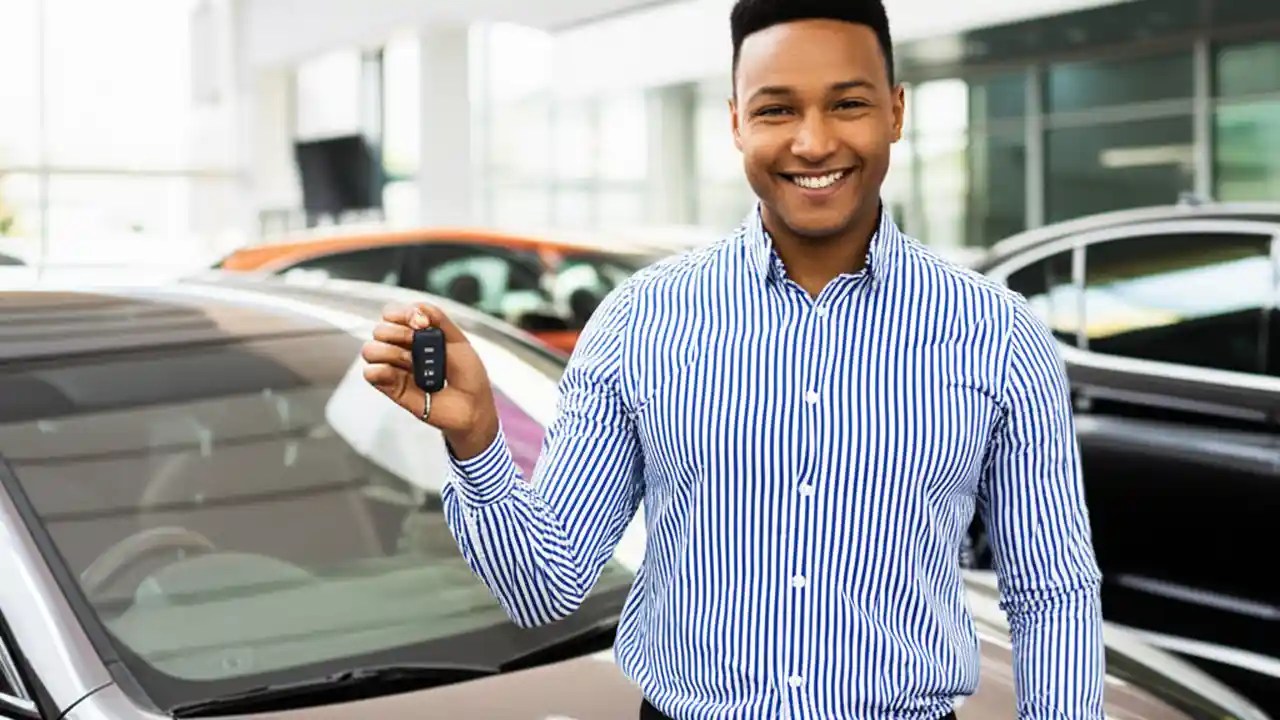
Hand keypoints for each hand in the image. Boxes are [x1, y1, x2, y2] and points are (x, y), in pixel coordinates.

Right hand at [361, 301, 500, 458]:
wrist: (474, 406)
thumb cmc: (468, 374)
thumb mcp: (458, 340)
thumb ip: (438, 319)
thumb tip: (417, 308)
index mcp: (416, 335)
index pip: (393, 314)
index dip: (402, 314)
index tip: (420, 323)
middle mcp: (402, 349)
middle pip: (380, 329)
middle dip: (399, 334)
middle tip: (420, 347)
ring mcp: (395, 369)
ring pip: (371, 349)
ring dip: (390, 352)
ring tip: (411, 364)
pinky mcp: (391, 389)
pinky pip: (371, 373)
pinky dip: (379, 370)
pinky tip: (397, 373)